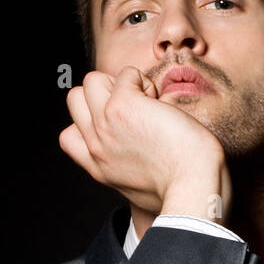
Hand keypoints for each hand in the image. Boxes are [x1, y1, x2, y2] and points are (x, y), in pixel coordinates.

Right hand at [59, 67, 231, 218]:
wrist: (193, 187)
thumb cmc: (182, 188)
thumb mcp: (142, 186)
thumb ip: (127, 167)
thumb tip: (138, 151)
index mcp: (99, 168)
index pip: (70, 136)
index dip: (93, 122)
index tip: (123, 129)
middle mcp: (96, 147)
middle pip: (76, 100)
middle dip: (104, 95)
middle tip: (136, 112)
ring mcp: (105, 126)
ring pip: (92, 80)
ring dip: (121, 83)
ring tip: (147, 103)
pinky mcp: (122, 107)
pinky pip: (126, 74)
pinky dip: (143, 81)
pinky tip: (159, 102)